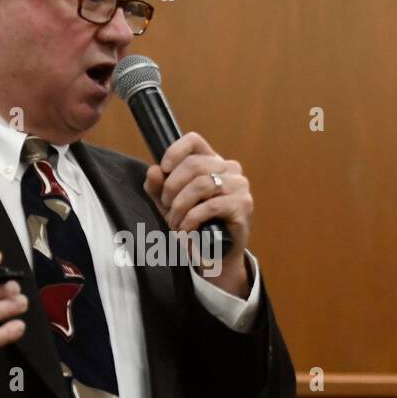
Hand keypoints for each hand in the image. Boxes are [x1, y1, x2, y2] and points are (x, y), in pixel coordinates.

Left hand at [143, 132, 251, 296]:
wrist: (216, 256)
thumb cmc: (194, 226)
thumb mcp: (169, 205)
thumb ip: (158, 187)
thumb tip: (153, 171)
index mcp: (212, 162)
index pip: (194, 141)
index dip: (175, 151)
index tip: (163, 169)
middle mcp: (229, 169)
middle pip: (194, 165)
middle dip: (172, 188)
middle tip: (167, 208)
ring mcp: (239, 186)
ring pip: (201, 184)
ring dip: (181, 206)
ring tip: (175, 223)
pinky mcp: (243, 205)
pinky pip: (210, 206)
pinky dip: (191, 219)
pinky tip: (185, 230)